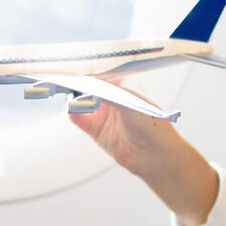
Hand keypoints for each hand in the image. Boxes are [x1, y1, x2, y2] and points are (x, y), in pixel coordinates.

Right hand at [67, 77, 182, 177]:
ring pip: (83, 101)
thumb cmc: (155, 127)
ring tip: (69, 94)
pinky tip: (74, 111)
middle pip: (90, 86)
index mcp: (127, 84)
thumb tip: (90, 86)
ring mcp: (105, 114)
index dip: (91, 71)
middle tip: (68, 80)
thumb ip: (109, 93)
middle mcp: (114, 98)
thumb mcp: (131, 102)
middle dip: (79, 84)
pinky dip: (75, 114)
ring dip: (75, 98)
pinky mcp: (97, 130)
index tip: (78, 69)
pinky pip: (81, 118)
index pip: (103, 73)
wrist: (157, 157)